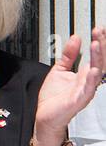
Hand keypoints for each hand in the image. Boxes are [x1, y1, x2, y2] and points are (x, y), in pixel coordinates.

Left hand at [34, 27, 104, 143]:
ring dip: (98, 58)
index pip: (95, 55)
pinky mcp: (79, 100)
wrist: (45, 116)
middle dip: (101, 45)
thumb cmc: (53, 98)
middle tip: (99, 31)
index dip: (98, 42)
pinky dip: (91, 79)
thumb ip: (68, 55)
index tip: (98, 29)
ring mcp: (85, 90)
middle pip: (99, 60)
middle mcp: (88, 81)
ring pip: (96, 72)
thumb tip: (76, 38)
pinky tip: (93, 69)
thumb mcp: (59, 70)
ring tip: (97, 44)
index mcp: (84, 74)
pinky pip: (88, 88)